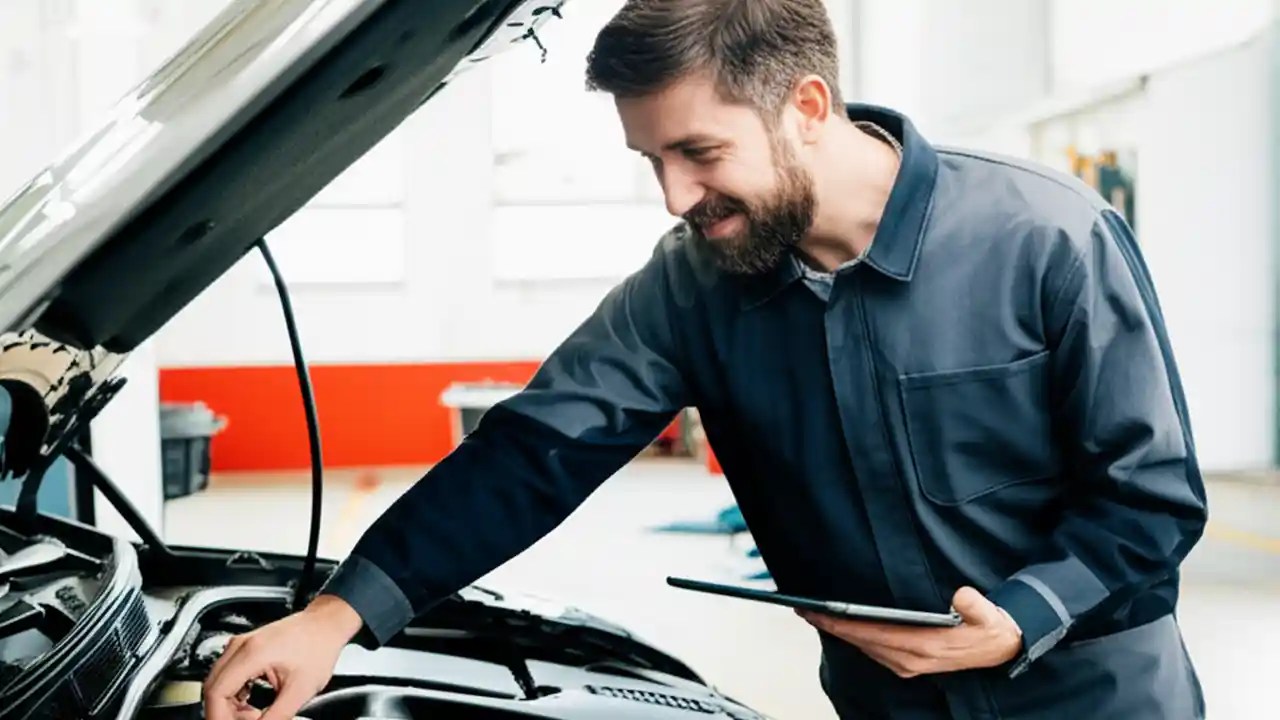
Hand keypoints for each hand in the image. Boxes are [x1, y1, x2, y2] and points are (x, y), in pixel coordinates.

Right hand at [203, 594, 363, 719]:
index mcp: (252, 653)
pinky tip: (250, 706)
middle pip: (213, 689)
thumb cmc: (319, 646)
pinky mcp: (245, 649)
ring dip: (230, 706)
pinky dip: (234, 696)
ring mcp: (241, 645)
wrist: (327, 624)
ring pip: (218, 684)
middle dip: (225, 713)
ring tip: (254, 717)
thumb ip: (277, 716)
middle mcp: (241, 646)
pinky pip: (227, 677)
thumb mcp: (300, 690)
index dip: (219, 716)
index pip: (216, 693)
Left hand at [797, 587, 1021, 678]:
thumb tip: (960, 596)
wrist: (1001, 648)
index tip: (821, 613)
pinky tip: (842, 627)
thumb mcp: (989, 615)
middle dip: (833, 626)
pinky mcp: (909, 663)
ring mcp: (909, 664)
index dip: (846, 624)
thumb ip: (976, 605)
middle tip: (804, 610)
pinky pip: (874, 651)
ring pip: (865, 648)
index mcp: (925, 646)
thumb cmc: (989, 628)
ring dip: (840, 633)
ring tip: (815, 616)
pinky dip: (855, 639)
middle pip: (863, 642)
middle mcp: (912, 659)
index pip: (875, 634)